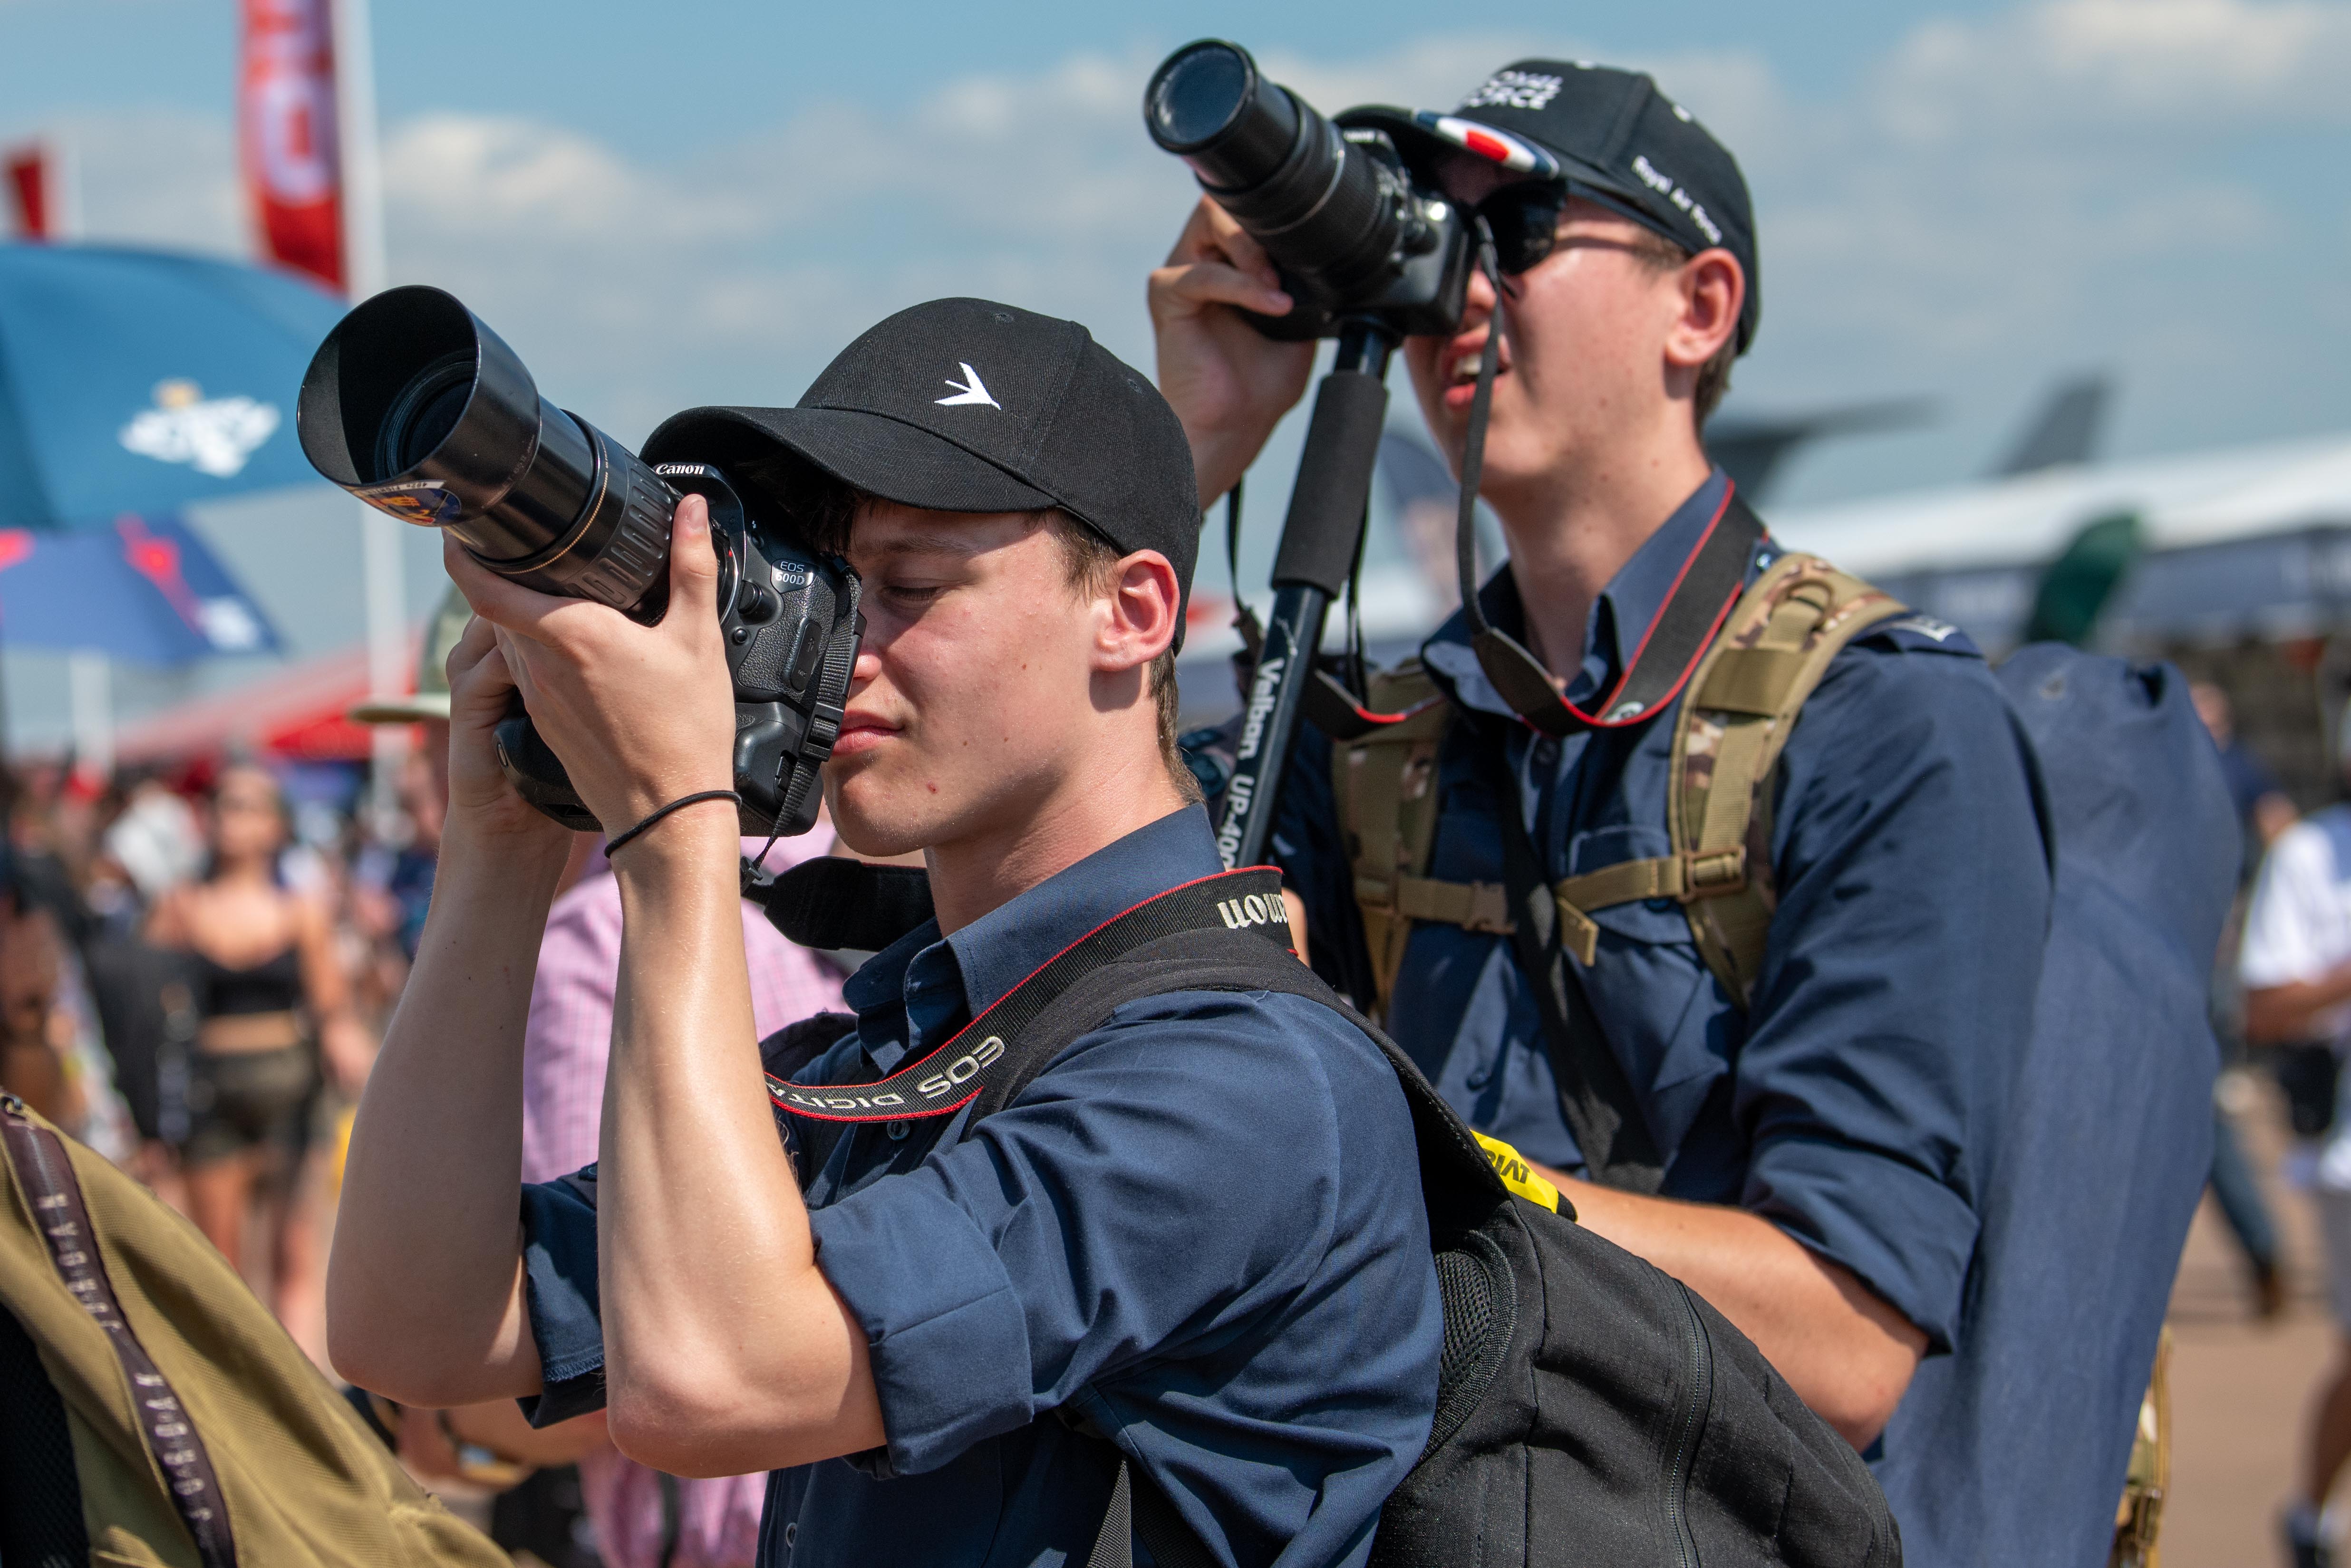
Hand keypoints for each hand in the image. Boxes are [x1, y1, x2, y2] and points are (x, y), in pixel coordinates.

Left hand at [444, 494, 735, 841]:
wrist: (669, 814)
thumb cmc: (686, 731)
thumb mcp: (699, 639)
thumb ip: (692, 566)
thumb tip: (690, 510)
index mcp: (573, 635)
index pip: (485, 588)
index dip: (461, 553)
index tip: (460, 527)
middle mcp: (542, 665)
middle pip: (497, 607)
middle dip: (504, 576)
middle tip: (525, 548)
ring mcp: (538, 698)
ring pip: (509, 640)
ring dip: (520, 615)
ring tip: (553, 593)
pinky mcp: (543, 723)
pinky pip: (525, 672)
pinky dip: (536, 650)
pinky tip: (575, 650)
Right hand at [1148, 195, 1315, 506]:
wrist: (1235, 426)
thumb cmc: (1259, 384)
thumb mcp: (1299, 322)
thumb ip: (1302, 283)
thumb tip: (1324, 254)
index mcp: (1227, 263)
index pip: (1245, 209)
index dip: (1275, 219)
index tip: (1309, 249)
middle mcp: (1200, 260)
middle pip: (1224, 201)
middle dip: (1262, 227)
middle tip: (1288, 267)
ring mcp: (1180, 275)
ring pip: (1210, 219)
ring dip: (1252, 248)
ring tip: (1277, 287)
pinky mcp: (1166, 295)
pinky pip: (1204, 272)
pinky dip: (1242, 285)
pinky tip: (1272, 305)